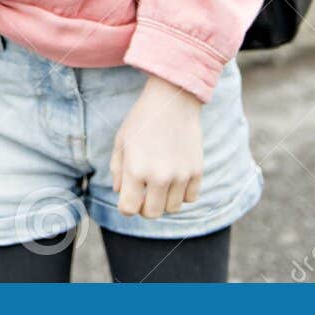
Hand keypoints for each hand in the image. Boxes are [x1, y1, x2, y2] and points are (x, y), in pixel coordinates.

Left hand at [110, 73, 204, 218]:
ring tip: (160, 181)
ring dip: (164, 200)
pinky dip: (182, 193)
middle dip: (144, 207)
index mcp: (136, 169)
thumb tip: (120, 192)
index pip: (128, 209)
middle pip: (152, 214)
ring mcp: (181, 175)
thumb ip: (117, 169)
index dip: (126, 206)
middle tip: (144, 191)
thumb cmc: (142, 119)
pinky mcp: (197, 171)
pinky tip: (176, 177)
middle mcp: (159, 177)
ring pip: (172, 208)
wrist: (172, 100)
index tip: (128, 195)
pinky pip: (190, 198)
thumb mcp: (121, 141)